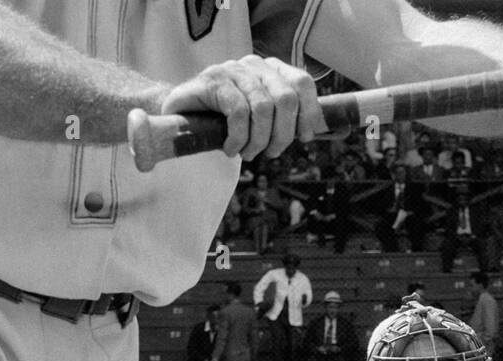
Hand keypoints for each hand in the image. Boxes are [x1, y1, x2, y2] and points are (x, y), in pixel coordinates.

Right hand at [161, 55, 324, 161]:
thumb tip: (321, 129)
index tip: (303, 138)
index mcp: (270, 71)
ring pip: (263, 108)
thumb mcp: (259, 120)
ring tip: (247, 154)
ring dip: (258, 141)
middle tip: (269, 153)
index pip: (302, 82)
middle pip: (286, 99)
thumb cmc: (224, 123)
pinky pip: (238, 113)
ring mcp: (232, 70)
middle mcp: (253, 65)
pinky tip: (231, 148)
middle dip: (282, 136)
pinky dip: (238, 138)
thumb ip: (285, 120)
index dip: (309, 113)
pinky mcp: (213, 81)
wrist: (181, 116)